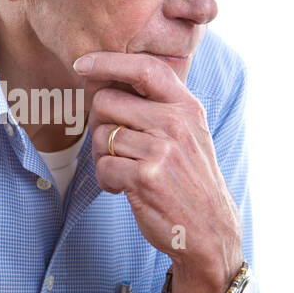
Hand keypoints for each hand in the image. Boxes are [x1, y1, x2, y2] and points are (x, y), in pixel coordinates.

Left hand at [76, 51, 242, 292]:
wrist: (211, 230)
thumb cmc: (189, 181)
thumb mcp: (188, 134)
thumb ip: (159, 107)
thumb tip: (109, 81)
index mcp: (187, 107)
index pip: (144, 68)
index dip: (108, 62)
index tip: (82, 64)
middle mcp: (176, 123)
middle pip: (107, 102)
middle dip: (98, 124)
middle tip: (110, 146)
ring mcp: (162, 149)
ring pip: (100, 136)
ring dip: (101, 158)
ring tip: (123, 172)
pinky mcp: (146, 177)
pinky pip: (103, 167)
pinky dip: (105, 181)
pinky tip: (122, 189)